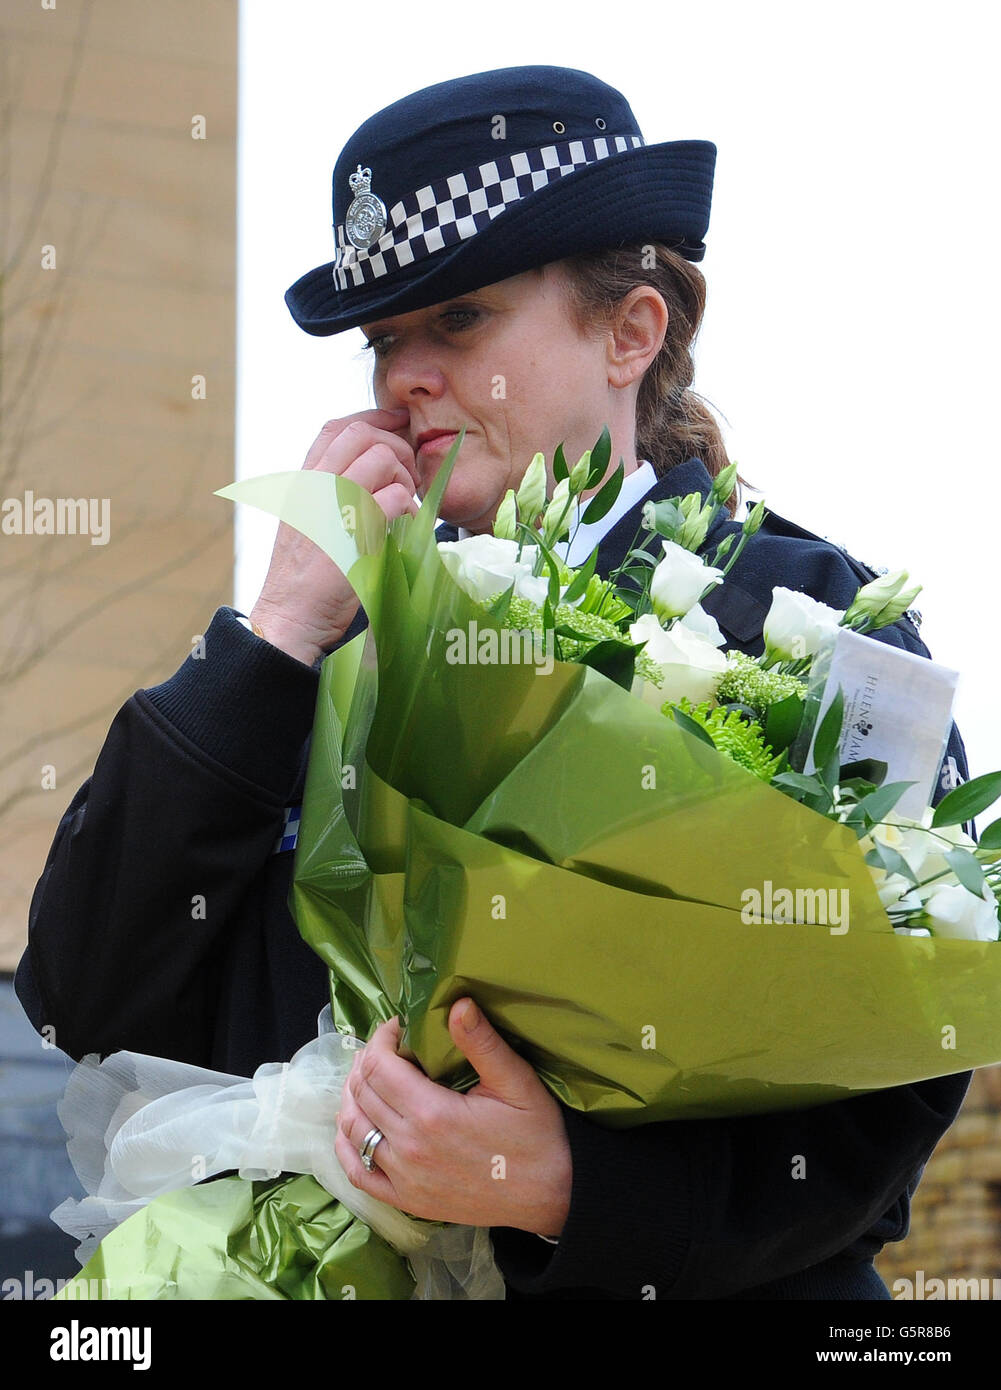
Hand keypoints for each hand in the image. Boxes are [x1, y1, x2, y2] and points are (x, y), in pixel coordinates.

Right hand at [250, 407, 416, 663]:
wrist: (291, 617)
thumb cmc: (306, 580)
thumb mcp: (310, 525)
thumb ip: (333, 497)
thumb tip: (377, 476)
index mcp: (303, 483)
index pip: (335, 429)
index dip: (371, 418)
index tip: (397, 424)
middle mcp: (313, 486)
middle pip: (361, 434)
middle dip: (395, 446)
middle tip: (408, 476)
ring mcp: (332, 505)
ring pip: (382, 459)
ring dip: (406, 478)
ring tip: (408, 505)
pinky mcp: (354, 530)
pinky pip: (396, 498)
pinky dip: (411, 509)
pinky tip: (408, 526)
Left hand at [335, 1000, 571, 1235]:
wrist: (552, 1194)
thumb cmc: (537, 1135)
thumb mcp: (517, 1082)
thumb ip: (482, 1043)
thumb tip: (458, 1003)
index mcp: (432, 1113)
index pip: (379, 1065)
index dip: (381, 1038)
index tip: (397, 1026)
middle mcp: (409, 1147)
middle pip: (362, 1091)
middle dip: (367, 1060)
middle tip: (387, 1046)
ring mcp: (404, 1178)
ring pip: (353, 1128)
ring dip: (353, 1096)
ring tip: (370, 1076)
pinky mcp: (407, 1200)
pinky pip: (359, 1172)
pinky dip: (347, 1145)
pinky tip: (355, 1125)